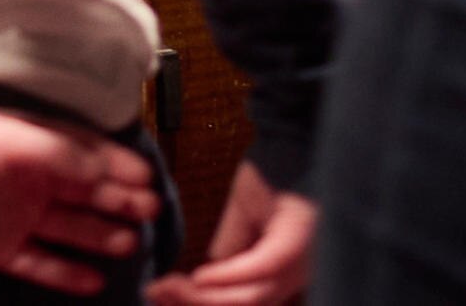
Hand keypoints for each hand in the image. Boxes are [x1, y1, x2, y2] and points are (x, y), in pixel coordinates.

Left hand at [0, 109, 160, 293]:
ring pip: (70, 229)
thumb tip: (112, 174)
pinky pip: (41, 263)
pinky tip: (94, 281)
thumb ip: (69, 159)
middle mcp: (33, 181)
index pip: (88, 154)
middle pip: (85, 193)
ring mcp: (18, 217)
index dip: (118, 166)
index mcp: (37, 146)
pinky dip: (66, 272)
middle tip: (150, 211)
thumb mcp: (22, 144)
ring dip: (100, 236)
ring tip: (129, 245)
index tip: (147, 178)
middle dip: (118, 201)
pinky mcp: (2, 249)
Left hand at [152, 167, 315, 305]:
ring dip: (205, 303)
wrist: (295, 173)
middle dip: (206, 297)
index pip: (266, 266)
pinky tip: (184, 295)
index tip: (198, 277)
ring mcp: (293, 280)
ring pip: (249, 305)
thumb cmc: (274, 175)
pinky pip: (248, 300)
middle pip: (255, 296)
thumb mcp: (248, 194)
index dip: (229, 276)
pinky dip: (216, 301)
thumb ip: (232, 234)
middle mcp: (301, 267)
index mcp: (298, 236)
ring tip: (164, 294)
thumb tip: (213, 266)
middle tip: (163, 288)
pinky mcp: (279, 284)